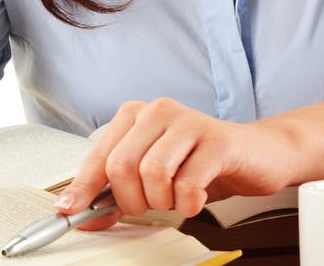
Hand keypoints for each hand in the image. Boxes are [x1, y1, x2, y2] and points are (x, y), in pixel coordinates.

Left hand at [55, 98, 293, 229]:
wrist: (256, 154)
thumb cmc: (200, 162)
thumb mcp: (152, 177)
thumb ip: (115, 192)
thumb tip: (79, 213)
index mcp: (136, 114)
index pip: (100, 155)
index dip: (82, 188)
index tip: (68, 212)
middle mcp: (158, 110)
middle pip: (122, 165)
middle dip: (133, 200)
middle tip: (152, 204)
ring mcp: (188, 121)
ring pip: (152, 173)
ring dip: (163, 200)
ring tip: (176, 197)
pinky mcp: (216, 140)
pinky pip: (188, 182)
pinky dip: (188, 202)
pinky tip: (195, 198)